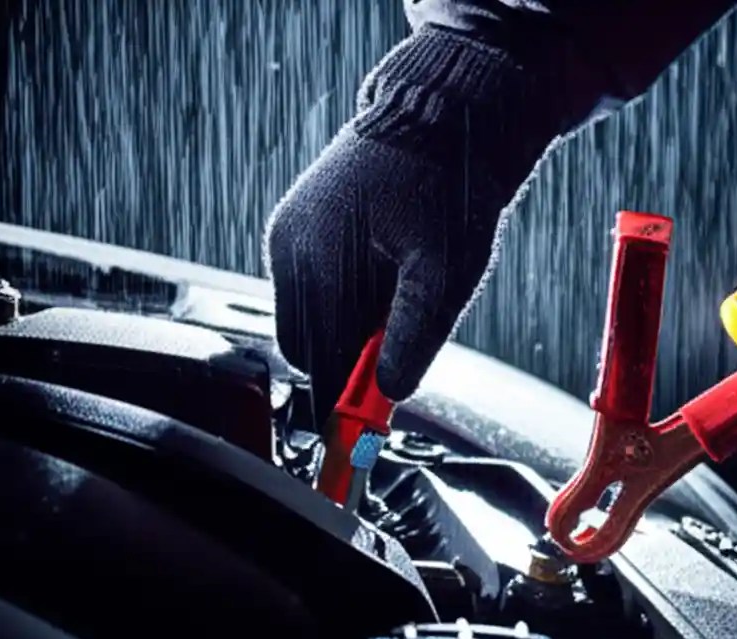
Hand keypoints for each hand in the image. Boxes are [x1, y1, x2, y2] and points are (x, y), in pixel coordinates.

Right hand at [265, 28, 561, 425]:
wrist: (443, 112)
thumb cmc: (448, 186)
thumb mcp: (443, 272)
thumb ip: (412, 337)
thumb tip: (388, 394)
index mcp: (315, 262)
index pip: (317, 362)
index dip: (345, 397)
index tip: (362, 428)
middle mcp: (288, 247)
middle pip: (309, 343)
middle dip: (352, 353)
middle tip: (403, 337)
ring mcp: (289, 231)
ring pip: (311, 315)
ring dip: (351, 322)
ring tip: (402, 287)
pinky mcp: (300, 221)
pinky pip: (314, 283)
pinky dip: (348, 293)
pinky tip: (387, 267)